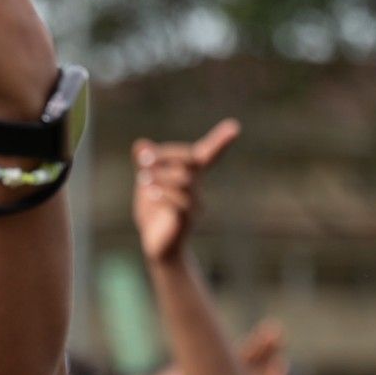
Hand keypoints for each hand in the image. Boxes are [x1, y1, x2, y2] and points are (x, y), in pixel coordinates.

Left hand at [131, 119, 238, 262]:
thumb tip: (141, 143)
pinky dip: (164, 194)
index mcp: (190, 176)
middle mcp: (197, 188)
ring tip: (143, 177)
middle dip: (167, 154)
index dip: (220, 141)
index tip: (234, 127)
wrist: (158, 247)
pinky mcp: (185, 221)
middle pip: (191, 161)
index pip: (207, 155)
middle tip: (143, 158)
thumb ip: (145, 165)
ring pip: (185, 181)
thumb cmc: (155, 212)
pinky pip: (180, 204)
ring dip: (162, 175)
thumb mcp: (147, 184)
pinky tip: (150, 194)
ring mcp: (194, 205)